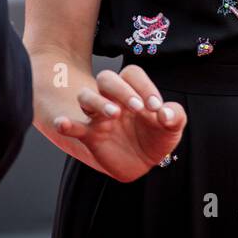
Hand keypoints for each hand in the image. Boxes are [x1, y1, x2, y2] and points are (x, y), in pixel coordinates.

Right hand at [51, 66, 186, 182]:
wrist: (143, 162)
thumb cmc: (157, 136)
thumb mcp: (173, 127)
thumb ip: (176, 116)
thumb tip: (165, 114)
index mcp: (134, 90)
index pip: (132, 75)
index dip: (144, 86)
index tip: (157, 107)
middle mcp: (114, 98)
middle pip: (107, 78)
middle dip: (122, 90)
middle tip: (138, 108)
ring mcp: (99, 116)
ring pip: (86, 97)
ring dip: (98, 102)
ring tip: (114, 114)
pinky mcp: (90, 136)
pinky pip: (75, 126)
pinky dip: (66, 124)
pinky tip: (62, 124)